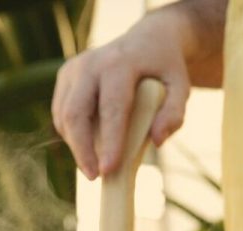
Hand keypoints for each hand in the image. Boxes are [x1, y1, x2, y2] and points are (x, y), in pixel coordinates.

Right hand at [52, 11, 191, 178]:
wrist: (146, 40)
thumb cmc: (164, 69)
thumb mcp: (181, 87)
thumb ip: (174, 114)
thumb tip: (157, 141)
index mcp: (120, 63)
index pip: (111, 107)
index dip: (109, 141)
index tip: (109, 170)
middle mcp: (91, 63)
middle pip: (76, 113)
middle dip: (82, 150)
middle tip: (94, 177)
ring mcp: (74, 68)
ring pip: (64, 116)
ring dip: (76, 146)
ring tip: (94, 165)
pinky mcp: (65, 76)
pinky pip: (61, 114)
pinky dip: (71, 135)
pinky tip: (87, 146)